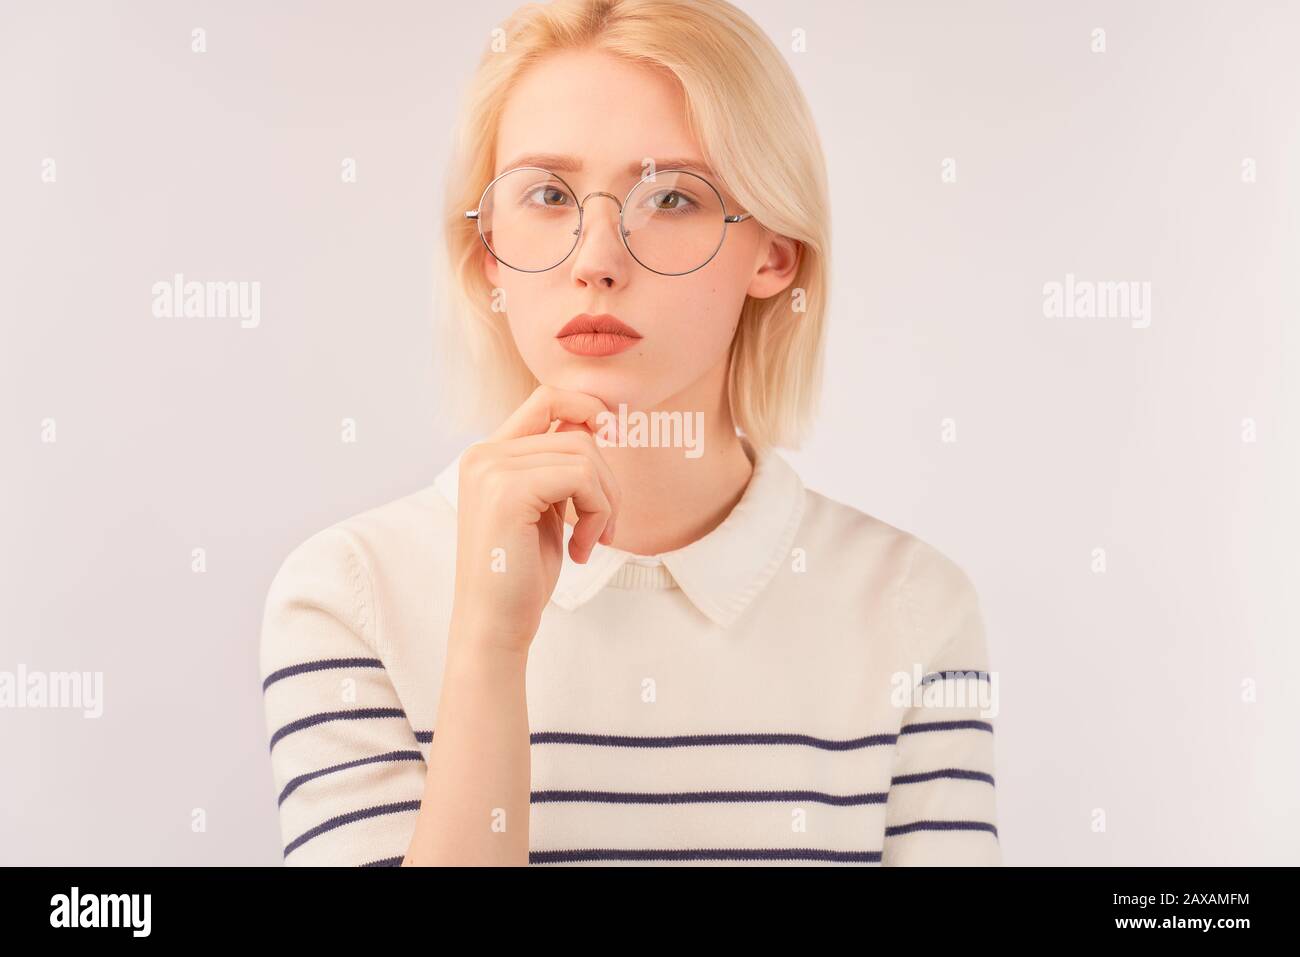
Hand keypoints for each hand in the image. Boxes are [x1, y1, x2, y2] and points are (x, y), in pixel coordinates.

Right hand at [448, 385, 622, 655]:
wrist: (494, 624)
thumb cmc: (521, 573)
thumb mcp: (545, 508)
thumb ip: (558, 467)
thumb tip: (596, 424)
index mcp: (487, 455)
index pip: (546, 399)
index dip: (588, 408)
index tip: (614, 438)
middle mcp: (483, 454)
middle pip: (576, 432)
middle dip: (607, 480)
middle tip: (605, 528)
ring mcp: (491, 469)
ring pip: (584, 453)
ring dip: (604, 501)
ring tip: (591, 540)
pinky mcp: (508, 490)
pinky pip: (582, 477)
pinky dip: (598, 513)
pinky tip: (582, 548)